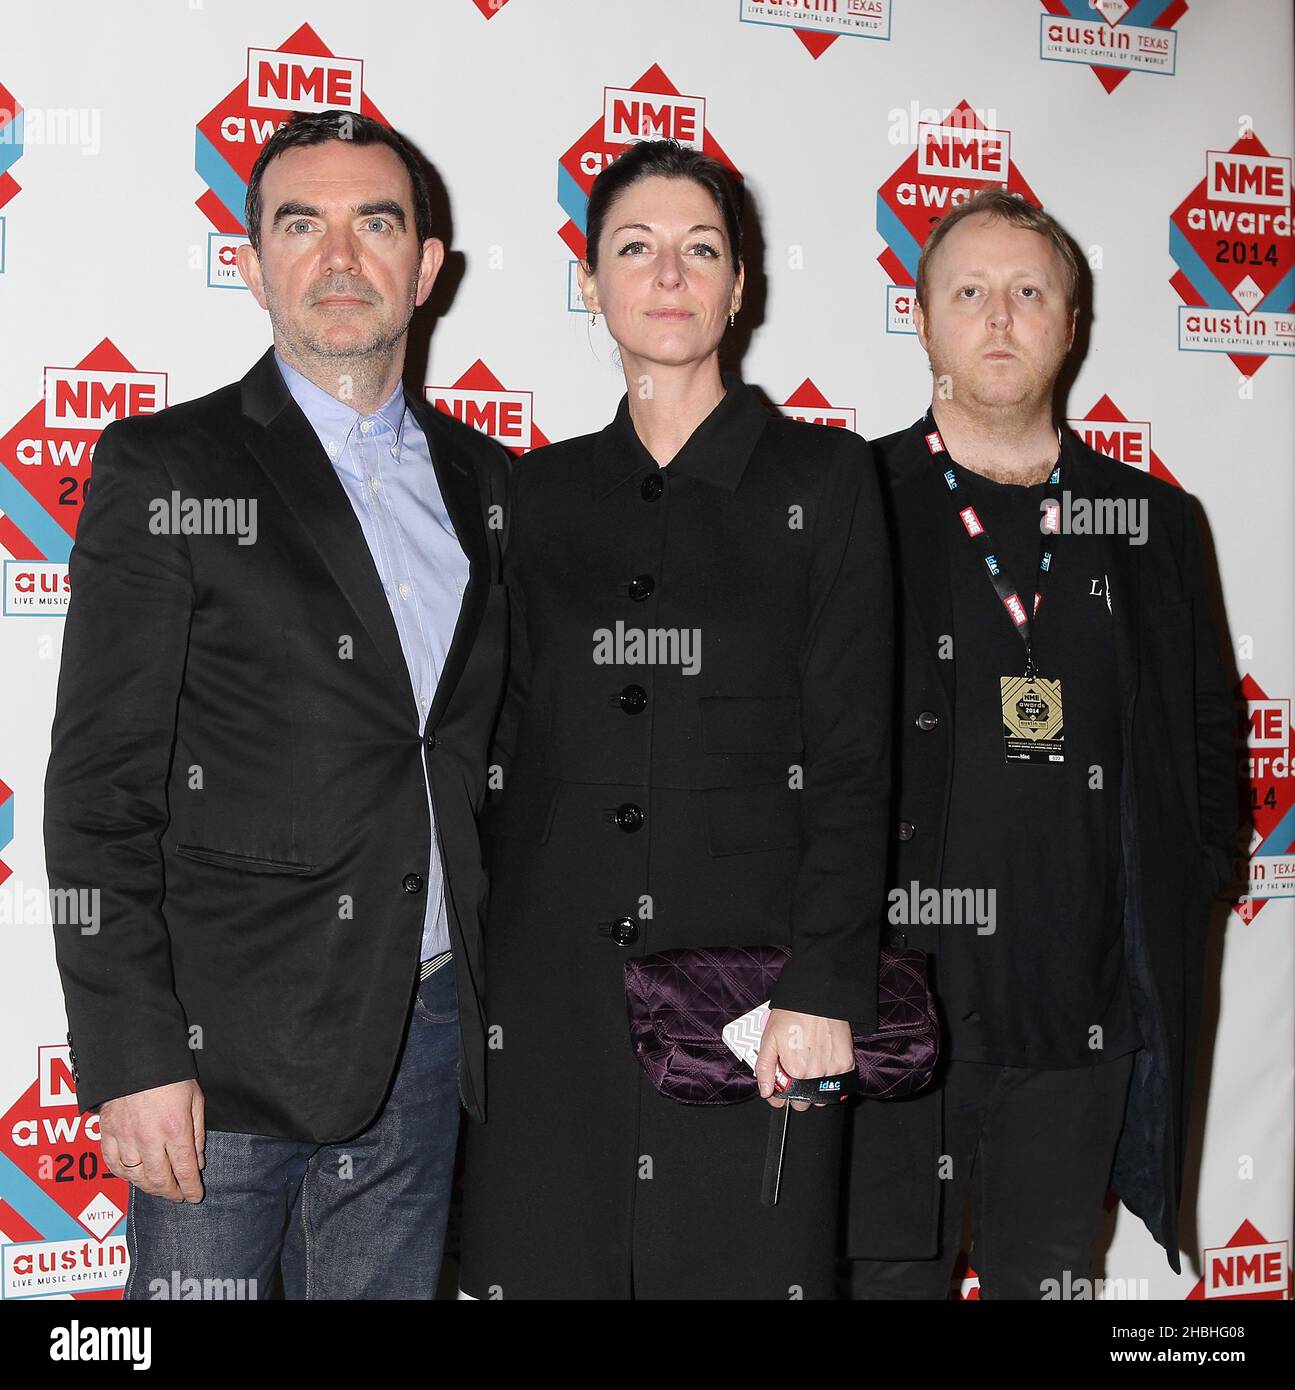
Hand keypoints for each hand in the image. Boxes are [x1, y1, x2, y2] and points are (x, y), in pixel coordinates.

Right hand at [99, 1080, 205, 1201]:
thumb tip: (197, 1161)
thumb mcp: (195, 1099)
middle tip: (179, 1196)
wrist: (136, 1058)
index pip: (185, 1168)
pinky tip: (134, 1177)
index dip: (191, 1187)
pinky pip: (113, 1164)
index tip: (195, 1197)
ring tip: (160, 1189)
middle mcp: (149, 1137)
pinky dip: (124, 1176)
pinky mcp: (107, 1133)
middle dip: (171, 1192)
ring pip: (136, 1176)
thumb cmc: (170, 1076)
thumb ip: (197, 1132)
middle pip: (160, 1178)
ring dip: (149, 1188)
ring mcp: (126, 1137)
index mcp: (175, 1128)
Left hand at [755, 1009, 852, 1111]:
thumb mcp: (768, 1039)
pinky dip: (830, 1077)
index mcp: (795, 1071)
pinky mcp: (846, 1063)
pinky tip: (822, 1061)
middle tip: (794, 1073)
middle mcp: (816, 1074)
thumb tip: (765, 1091)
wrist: (816, 998)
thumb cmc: (792, 1014)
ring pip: (823, 1095)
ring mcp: (833, 1070)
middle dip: (797, 1093)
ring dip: (814, 1087)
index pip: (788, 1101)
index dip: (780, 1096)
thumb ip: (764, 1068)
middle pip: (806, 1101)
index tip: (780, 1089)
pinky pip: (839, 1083)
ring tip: (808, 1065)